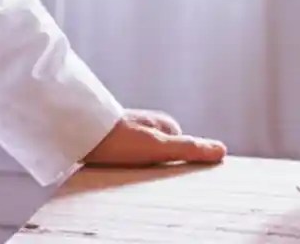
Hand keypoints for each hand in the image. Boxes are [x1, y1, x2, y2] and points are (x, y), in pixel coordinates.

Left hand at [83, 109, 226, 166]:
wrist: (78, 131)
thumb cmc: (120, 139)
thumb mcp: (160, 146)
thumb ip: (190, 149)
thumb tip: (222, 150)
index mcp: (162, 122)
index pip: (182, 145)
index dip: (182, 160)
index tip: (182, 177)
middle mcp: (146, 123)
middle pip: (162, 148)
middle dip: (161, 162)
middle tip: (154, 177)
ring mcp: (127, 128)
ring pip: (142, 151)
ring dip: (140, 163)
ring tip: (135, 174)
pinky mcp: (110, 138)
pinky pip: (124, 153)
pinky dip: (125, 162)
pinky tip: (119, 169)